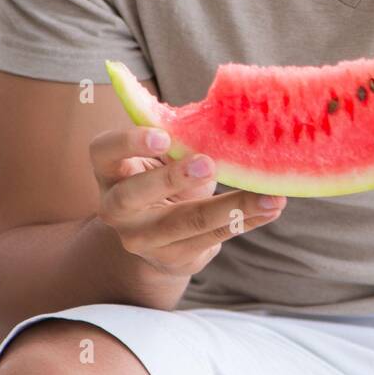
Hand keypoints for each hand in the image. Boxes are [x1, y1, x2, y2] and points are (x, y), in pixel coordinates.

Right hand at [89, 126, 287, 276]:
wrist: (163, 237)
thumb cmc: (166, 177)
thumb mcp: (165, 158)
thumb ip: (183, 138)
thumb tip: (231, 116)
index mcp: (111, 170)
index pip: (102, 151)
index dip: (128, 142)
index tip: (163, 136)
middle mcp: (115, 207)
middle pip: (132, 195)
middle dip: (171, 179)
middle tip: (208, 164)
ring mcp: (141, 238)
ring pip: (183, 223)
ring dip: (229, 207)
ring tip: (267, 197)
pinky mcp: (173, 258)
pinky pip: (212, 238)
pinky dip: (246, 220)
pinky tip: (272, 208)